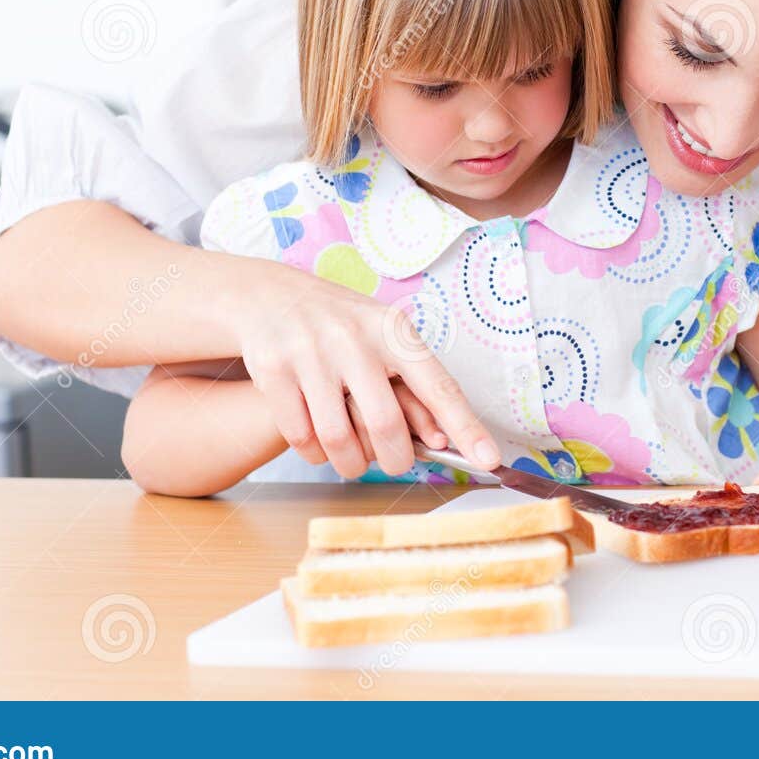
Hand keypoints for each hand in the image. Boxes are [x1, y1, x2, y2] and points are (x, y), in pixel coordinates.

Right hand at [228, 261, 500, 478]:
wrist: (268, 295)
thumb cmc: (340, 326)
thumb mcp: (380, 337)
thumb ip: (409, 383)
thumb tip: (443, 441)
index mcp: (392, 330)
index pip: (438, 386)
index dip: (466, 427)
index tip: (490, 460)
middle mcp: (353, 338)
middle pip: (385, 425)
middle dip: (395, 459)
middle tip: (395, 464)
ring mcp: (310, 352)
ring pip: (338, 439)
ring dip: (350, 464)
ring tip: (353, 462)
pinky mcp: (273, 369)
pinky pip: (301, 437)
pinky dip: (314, 455)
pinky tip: (320, 447)